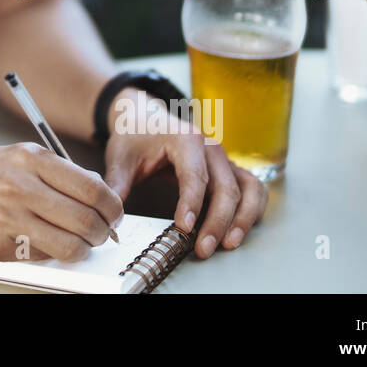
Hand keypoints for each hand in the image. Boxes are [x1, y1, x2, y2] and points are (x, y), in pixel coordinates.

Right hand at [0, 143, 124, 262]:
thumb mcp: (12, 158)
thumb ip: (52, 173)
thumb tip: (95, 194)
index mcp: (30, 157)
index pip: (93, 187)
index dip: (112, 207)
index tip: (113, 215)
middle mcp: (21, 183)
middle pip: (87, 219)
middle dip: (102, 234)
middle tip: (100, 236)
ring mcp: (8, 215)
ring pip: (71, 245)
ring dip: (81, 251)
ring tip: (75, 247)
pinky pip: (41, 257)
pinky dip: (48, 257)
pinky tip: (38, 246)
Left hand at [101, 88, 266, 258]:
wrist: (144, 118)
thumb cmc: (134, 135)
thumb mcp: (120, 157)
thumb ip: (117, 183)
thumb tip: (113, 215)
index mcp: (185, 139)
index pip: (194, 175)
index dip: (192, 204)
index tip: (184, 228)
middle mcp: (211, 147)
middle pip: (226, 187)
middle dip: (217, 221)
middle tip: (203, 249)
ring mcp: (224, 158)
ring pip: (249, 188)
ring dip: (243, 218)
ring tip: (229, 244)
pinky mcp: (230, 169)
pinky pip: (253, 188)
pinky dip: (253, 209)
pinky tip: (240, 230)